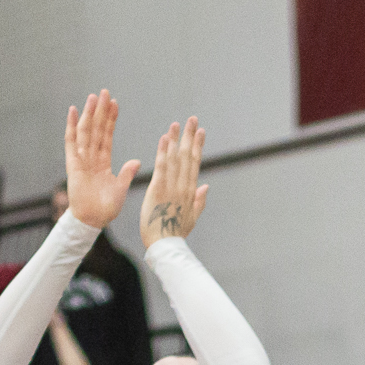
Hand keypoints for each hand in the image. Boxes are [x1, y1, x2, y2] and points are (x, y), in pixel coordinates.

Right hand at [59, 90, 139, 231]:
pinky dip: (71, 126)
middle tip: (105, 92)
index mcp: (103, 162)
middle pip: (96, 129)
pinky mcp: (72, 164)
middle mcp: (91, 157)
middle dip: (100, 111)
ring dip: (89, 114)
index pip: (107, 136)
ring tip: (93, 97)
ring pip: (85, 131)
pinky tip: (73, 111)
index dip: (110, 120)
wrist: (92, 221)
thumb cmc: (106, 209)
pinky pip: (71, 142)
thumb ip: (127, 174)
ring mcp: (81, 159)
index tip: (115, 104)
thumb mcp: (121, 190)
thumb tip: (137, 161)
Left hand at [139, 115, 206, 243]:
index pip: (195, 163)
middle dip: (190, 136)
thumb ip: (199, 200)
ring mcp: (172, 186)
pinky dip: (164, 152)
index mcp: (190, 191)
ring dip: (177, 139)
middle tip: (192, 119)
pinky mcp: (159, 189)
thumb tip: (206, 186)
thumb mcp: (192, 218)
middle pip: (189, 156)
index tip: (201, 132)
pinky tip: (165, 138)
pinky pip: (162, 167)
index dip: (198, 146)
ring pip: (176, 158)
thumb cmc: (176, 234)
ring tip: (177, 123)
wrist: (166, 245)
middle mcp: (184, 185)